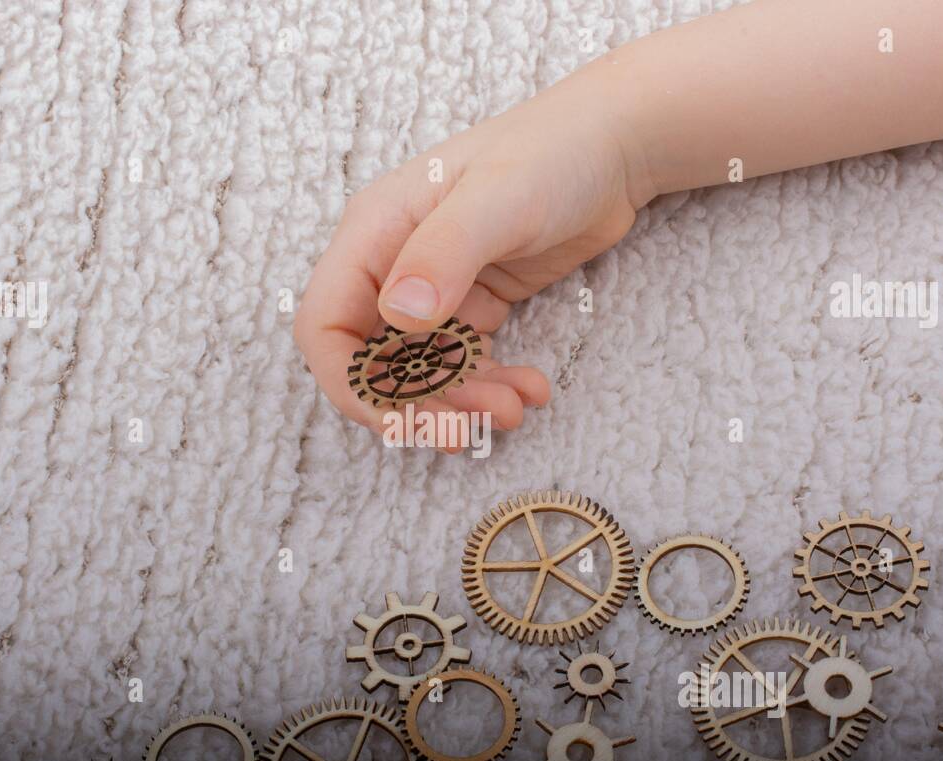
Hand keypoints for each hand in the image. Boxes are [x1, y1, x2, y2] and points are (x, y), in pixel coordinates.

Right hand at [293, 69, 644, 450]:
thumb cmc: (553, 153)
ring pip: (424, 373)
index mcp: (375, 233)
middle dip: (418, 405)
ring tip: (516, 409)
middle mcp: (393, 264)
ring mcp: (433, 288)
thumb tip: (400, 314)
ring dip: (463, 401)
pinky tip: (533, 389)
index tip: (396, 420)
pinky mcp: (474, 304)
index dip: (349, 382)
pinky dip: (494, 386)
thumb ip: (443, 253)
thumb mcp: (498, 200)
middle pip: (375, 362)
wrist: (615, 147)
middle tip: (467, 431)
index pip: (326, 325)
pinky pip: (467, 364)